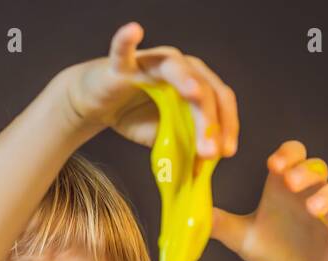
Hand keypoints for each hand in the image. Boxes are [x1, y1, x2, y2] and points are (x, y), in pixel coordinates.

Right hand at [61, 22, 238, 161]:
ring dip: (186, 81)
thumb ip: (187, 145)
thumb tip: (207, 163)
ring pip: (176, 69)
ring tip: (193, 95)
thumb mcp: (167, 138)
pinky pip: (124, 50)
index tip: (227, 152)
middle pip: (204, 89)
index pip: (221, 101)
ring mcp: (152, 62)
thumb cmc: (135, 116)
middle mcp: (180, 68)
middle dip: (208, 121)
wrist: (100, 107)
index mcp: (197, 84)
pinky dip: (127, 40)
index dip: (227, 126)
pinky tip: (134, 31)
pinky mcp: (123, 64)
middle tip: (208, 151)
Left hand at [211, 141, 327, 260]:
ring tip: (313, 209)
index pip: (294, 155)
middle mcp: (312, 192)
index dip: (288, 155)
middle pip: (318, 168)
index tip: (274, 166)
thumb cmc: (271, 248)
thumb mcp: (242, 237)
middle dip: (306, 172)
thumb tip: (190, 211)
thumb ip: (219, 223)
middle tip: (290, 182)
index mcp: (287, 186)